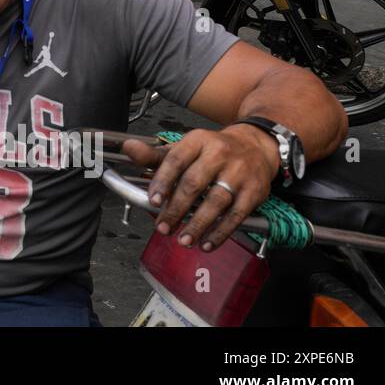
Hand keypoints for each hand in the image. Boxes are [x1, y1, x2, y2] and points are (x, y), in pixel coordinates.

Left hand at [122, 125, 280, 251]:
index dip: (163, 181)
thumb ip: (155, 155)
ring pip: (216, 201)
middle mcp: (220, 154)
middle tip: (163, 227)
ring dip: (198, 224)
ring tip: (183, 240)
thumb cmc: (212, 151)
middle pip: (194, 183)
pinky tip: (206, 243)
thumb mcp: (185, 148)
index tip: (153, 201)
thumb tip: (128, 148)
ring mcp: (239, 173)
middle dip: (176, 209)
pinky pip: (237, 215)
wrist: (256, 146)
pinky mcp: (255, 192)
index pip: (176, 160)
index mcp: (198, 141)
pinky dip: (220, 232)